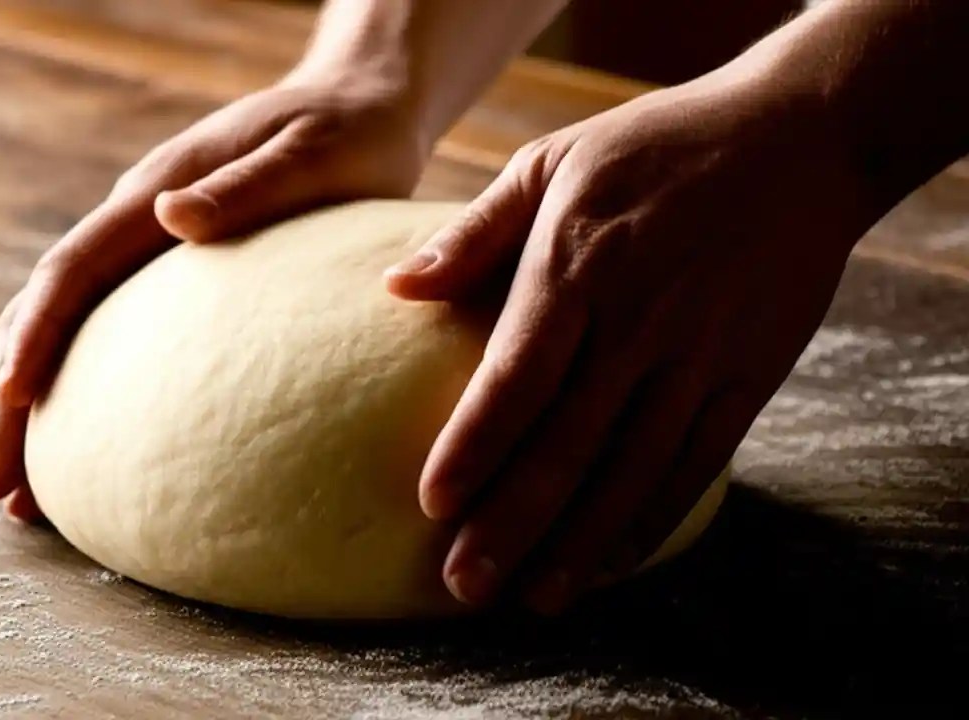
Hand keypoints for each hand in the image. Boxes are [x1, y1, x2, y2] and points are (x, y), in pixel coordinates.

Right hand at [0, 70, 428, 519]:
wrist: (359, 106)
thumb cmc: (347, 133)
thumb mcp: (310, 155)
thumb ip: (246, 186)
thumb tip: (169, 216)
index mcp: (156, 190)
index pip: (73, 269)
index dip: (35, 335)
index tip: (12, 401)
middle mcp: (136, 221)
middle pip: (47, 311)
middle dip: (9, 398)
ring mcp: (149, 250)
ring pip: (69, 331)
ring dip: (33, 409)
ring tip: (16, 497)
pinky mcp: (174, 276)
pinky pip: (112, 339)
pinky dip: (86, 396)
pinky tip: (89, 456)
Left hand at [385, 68, 883, 611]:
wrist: (798, 138)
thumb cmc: (654, 147)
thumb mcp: (552, 161)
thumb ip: (476, 232)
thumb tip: (397, 288)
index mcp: (578, 266)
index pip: (517, 374)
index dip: (475, 444)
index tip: (431, 503)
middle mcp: (639, 322)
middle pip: (568, 442)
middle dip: (512, 521)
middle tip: (464, 585)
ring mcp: (699, 356)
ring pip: (632, 470)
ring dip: (579, 542)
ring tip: (531, 598)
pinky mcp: (747, 377)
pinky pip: (695, 465)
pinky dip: (651, 520)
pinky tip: (609, 562)